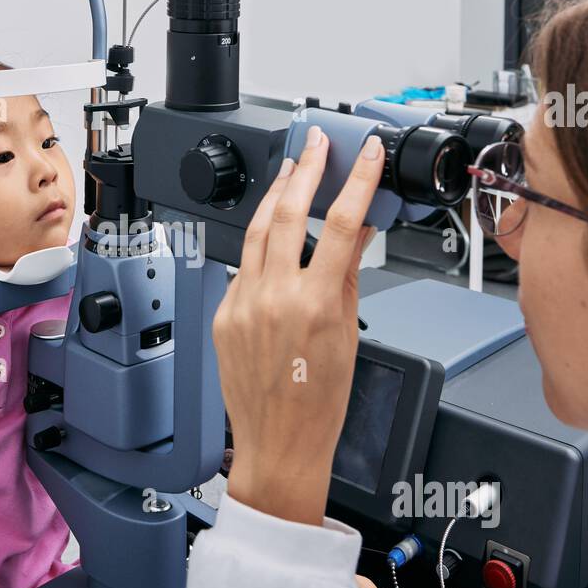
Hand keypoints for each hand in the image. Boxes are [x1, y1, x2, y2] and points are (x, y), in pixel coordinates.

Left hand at [215, 125, 383, 525]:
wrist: (280, 442)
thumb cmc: (319, 401)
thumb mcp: (348, 334)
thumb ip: (347, 276)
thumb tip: (357, 233)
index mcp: (314, 303)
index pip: (342, 223)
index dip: (356, 180)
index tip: (364, 153)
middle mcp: (273, 297)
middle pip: (288, 213)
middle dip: (305, 170)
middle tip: (315, 145)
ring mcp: (242, 304)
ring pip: (255, 232)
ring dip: (274, 196)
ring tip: (290, 172)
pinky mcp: (223, 314)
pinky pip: (241, 268)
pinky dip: (258, 247)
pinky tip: (270, 237)